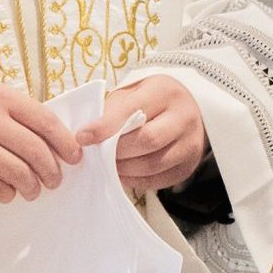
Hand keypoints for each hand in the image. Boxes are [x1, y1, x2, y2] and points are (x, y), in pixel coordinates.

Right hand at [0, 81, 80, 201]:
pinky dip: (9, 194)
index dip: (66, 143)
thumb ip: (17, 110)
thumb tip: (53, 137)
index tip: (74, 156)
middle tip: (55, 179)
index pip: (45, 122)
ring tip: (33, 189)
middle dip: (53, 171)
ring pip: (20, 174)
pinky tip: (9, 191)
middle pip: (37, 152)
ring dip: (33, 187)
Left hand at [75, 75, 206, 191]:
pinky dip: (135, 180)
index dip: (105, 127)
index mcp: (166, 92)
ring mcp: (190, 144)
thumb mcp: (132, 94)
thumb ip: (113, 111)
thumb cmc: (150, 101)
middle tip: (96, 154)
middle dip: (115, 151)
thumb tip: (86, 136)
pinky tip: (122, 174)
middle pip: (146, 140)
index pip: (132, 111)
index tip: (82, 137)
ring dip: (123, 169)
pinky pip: (157, 180)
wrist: (186, 111)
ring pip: (152, 165)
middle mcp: (184, 117)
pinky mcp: (188, 167)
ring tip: (107, 165)